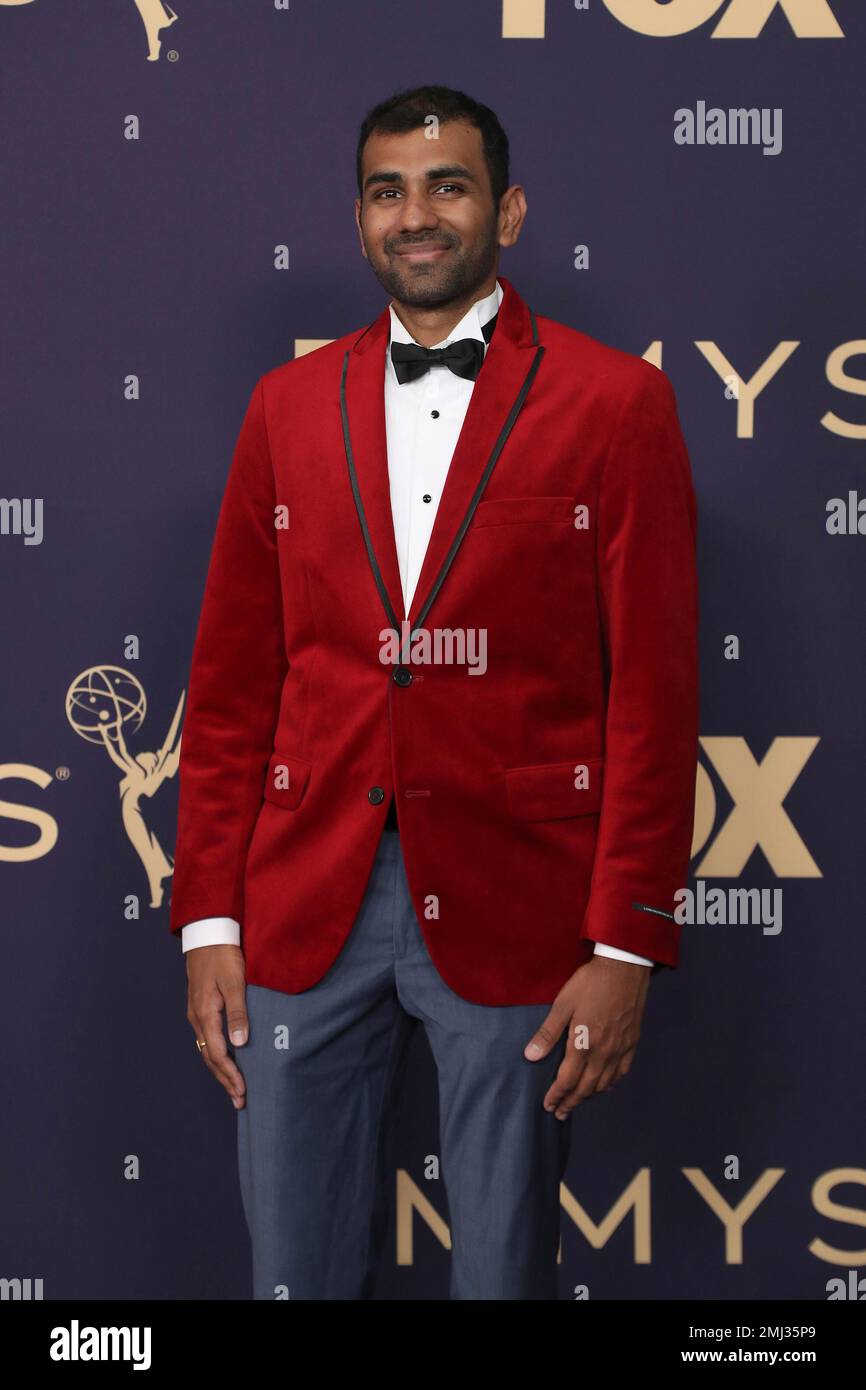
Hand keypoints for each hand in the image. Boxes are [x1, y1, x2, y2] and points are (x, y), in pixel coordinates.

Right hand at [186, 945, 248, 1108]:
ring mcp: (196, 1013)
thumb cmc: (223, 955)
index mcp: (205, 1014)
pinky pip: (206, 1039)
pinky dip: (215, 1055)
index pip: (217, 1054)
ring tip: (233, 1088)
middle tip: (239, 1100)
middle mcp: (197, 1018)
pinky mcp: (199, 1007)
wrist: (207, 933)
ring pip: (206, 1050)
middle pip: (209, 1058)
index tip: (243, 1091)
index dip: (230, 1075)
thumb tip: (240, 1044)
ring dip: (220, 1070)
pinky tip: (225, 1060)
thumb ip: (238, 1012)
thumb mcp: (234, 982)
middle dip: (225, 1080)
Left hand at [524, 955, 649, 1118]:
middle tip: (560, 1113)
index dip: (556, 1095)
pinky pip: (621, 1073)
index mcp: (584, 1044)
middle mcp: (603, 1053)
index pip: (567, 1080)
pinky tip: (604, 1086)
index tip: (548, 1106)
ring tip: (578, 1102)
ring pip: (604, 1084)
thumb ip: (547, 1033)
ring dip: (589, 1097)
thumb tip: (530, 1056)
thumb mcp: (563, 1004)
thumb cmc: (590, 983)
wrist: (624, 969)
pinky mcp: (632, 1044)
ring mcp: (620, 1050)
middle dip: (571, 1102)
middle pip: (586, 1088)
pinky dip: (610, 1084)